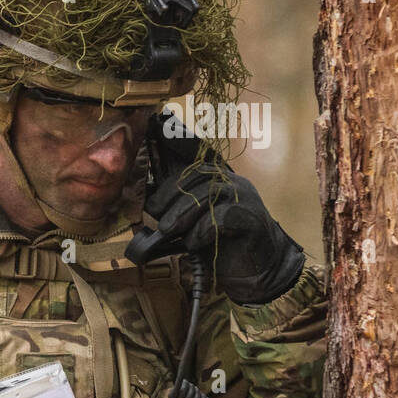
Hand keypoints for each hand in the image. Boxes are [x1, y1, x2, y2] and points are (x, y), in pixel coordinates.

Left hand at [125, 115, 304, 304]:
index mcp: (216, 180)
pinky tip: (193, 243)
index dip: (177, 139)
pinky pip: (223, 215)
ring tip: (168, 231)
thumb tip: (144, 203)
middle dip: (170, 196)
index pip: (194, 159)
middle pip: (197, 175)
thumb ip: (174, 209)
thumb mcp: (190, 224)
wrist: (253, 272)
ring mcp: (245, 198)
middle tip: (156, 218)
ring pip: (208, 193)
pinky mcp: (252, 219)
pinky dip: (203, 230)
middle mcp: (232, 183)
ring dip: (183, 213)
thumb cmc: (217, 245)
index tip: (158, 124)